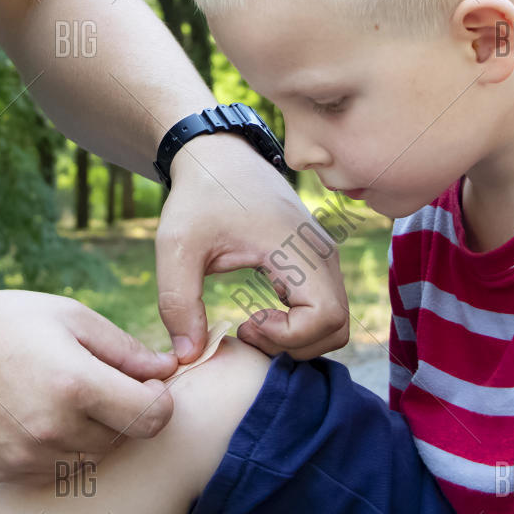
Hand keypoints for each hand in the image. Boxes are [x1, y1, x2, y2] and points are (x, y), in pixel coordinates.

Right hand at [0, 289, 178, 482]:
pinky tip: (34, 414)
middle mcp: (55, 429)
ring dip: (91, 434)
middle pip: (123, 440)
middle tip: (97, 383)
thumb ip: (123, 348)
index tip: (145, 385)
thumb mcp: (66, 316)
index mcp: (76, 384)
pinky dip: (58, 449)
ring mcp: (29, 457)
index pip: (153, 417)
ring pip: (91, 459)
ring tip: (62, 396)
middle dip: (122, 414)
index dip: (158, 401)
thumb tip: (168, 370)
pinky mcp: (8, 473)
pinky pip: (55, 470)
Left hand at [155, 133, 348, 360]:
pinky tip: (259, 314)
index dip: (288, 337)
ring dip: (297, 338)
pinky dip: (299, 325)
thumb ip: (178, 302)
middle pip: (337, 327)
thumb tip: (189, 356)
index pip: (326, 318)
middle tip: (247, 331)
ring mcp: (324, 258)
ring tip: (252, 324)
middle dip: (293, 345)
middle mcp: (322, 254)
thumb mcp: (176, 246)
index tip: (246, 323)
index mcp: (298, 248)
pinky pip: (324, 308)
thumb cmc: (198, 197)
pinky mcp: (316, 261)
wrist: (218, 157)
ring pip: (334, 321)